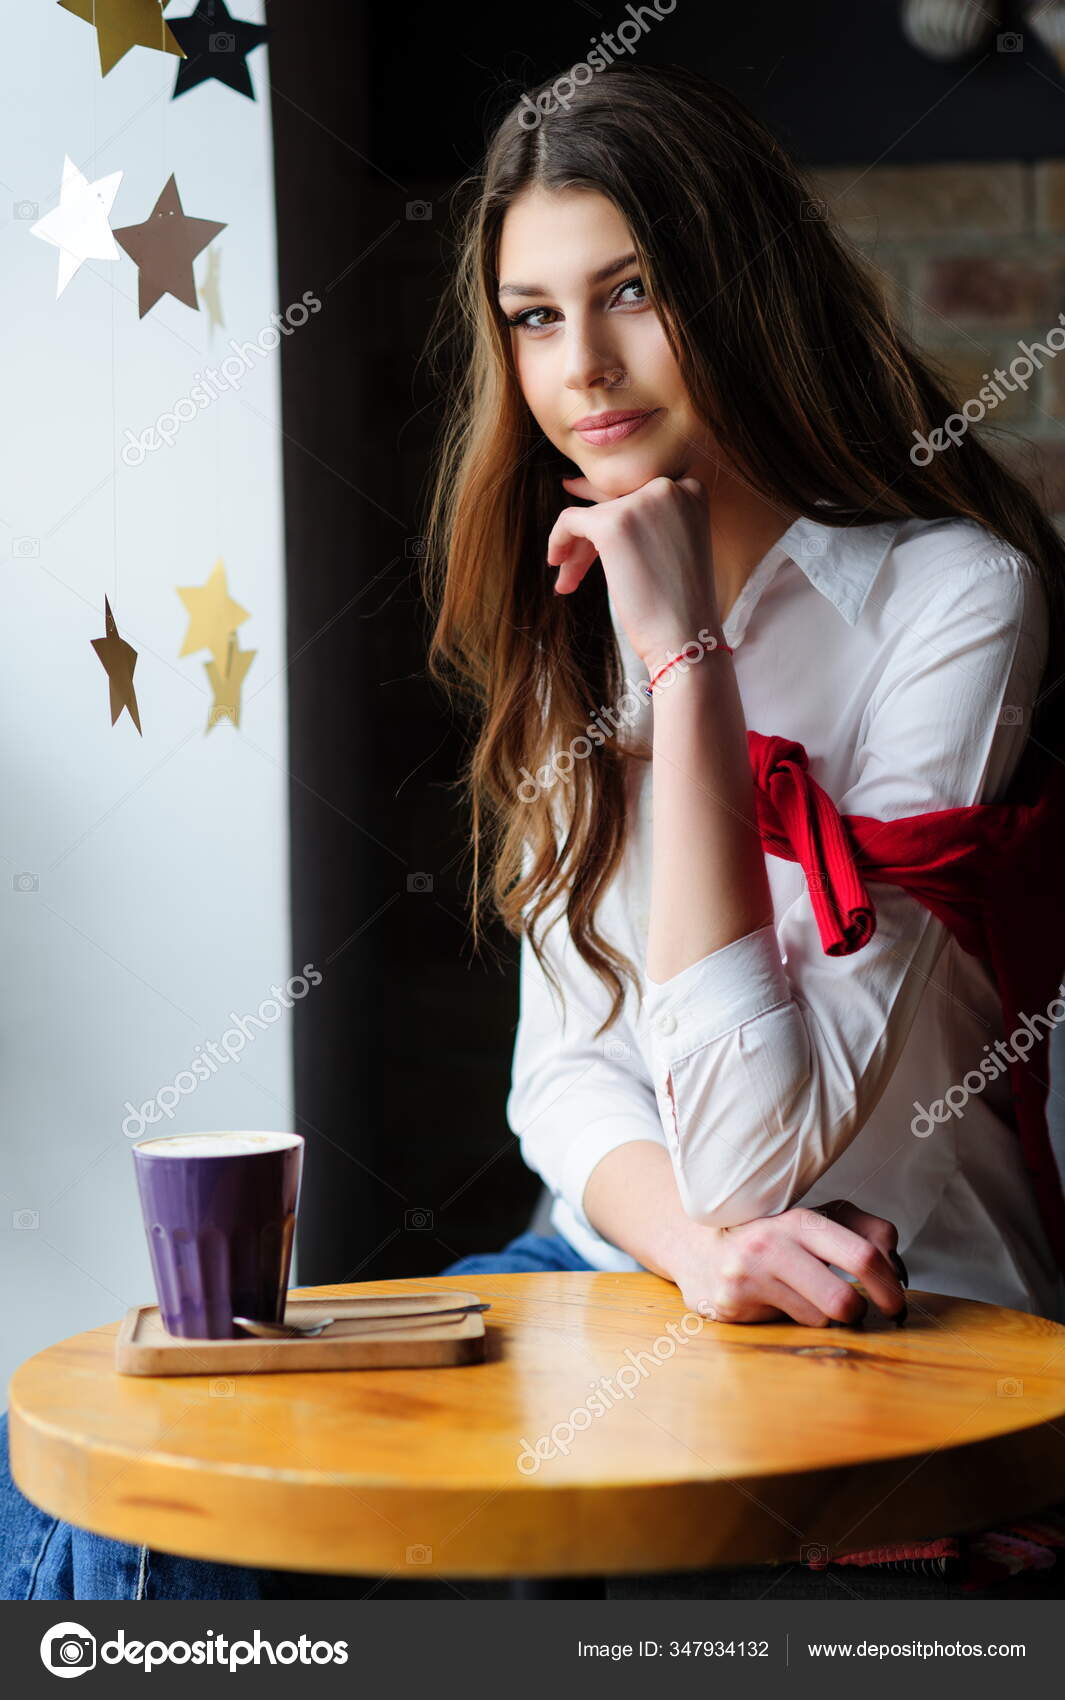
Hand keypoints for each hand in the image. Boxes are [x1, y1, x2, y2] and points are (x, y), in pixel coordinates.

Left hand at [549, 472, 718, 670]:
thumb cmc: (678, 602)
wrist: (685, 636)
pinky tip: (557, 564)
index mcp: (690, 488)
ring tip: (568, 581)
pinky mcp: (613, 524)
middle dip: (592, 536)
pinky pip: (569, 521)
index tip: (591, 538)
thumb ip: (643, 515)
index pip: (635, 492)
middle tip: (575, 570)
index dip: (612, 516)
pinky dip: (558, 540)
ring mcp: (641, 502)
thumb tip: (575, 482)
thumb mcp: (671, 543)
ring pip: (590, 515)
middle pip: (611, 502)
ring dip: (578, 550)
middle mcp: (668, 486)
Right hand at [668, 1199, 908, 1326]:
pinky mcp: (731, 1303)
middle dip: (861, 1312)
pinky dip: (792, 1317)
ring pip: (818, 1319)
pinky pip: (787, 1325)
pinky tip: (775, 1300)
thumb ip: (863, 1230)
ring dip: (822, 1314)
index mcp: (799, 1219)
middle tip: (860, 1311)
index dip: (888, 1286)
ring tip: (804, 1296)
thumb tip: (894, 1263)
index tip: (896, 1301)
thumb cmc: (769, 1232)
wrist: (696, 1241)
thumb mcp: (815, 1218)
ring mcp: (748, 1276)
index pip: (862, 1256)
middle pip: (843, 1301)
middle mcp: (772, 1244)